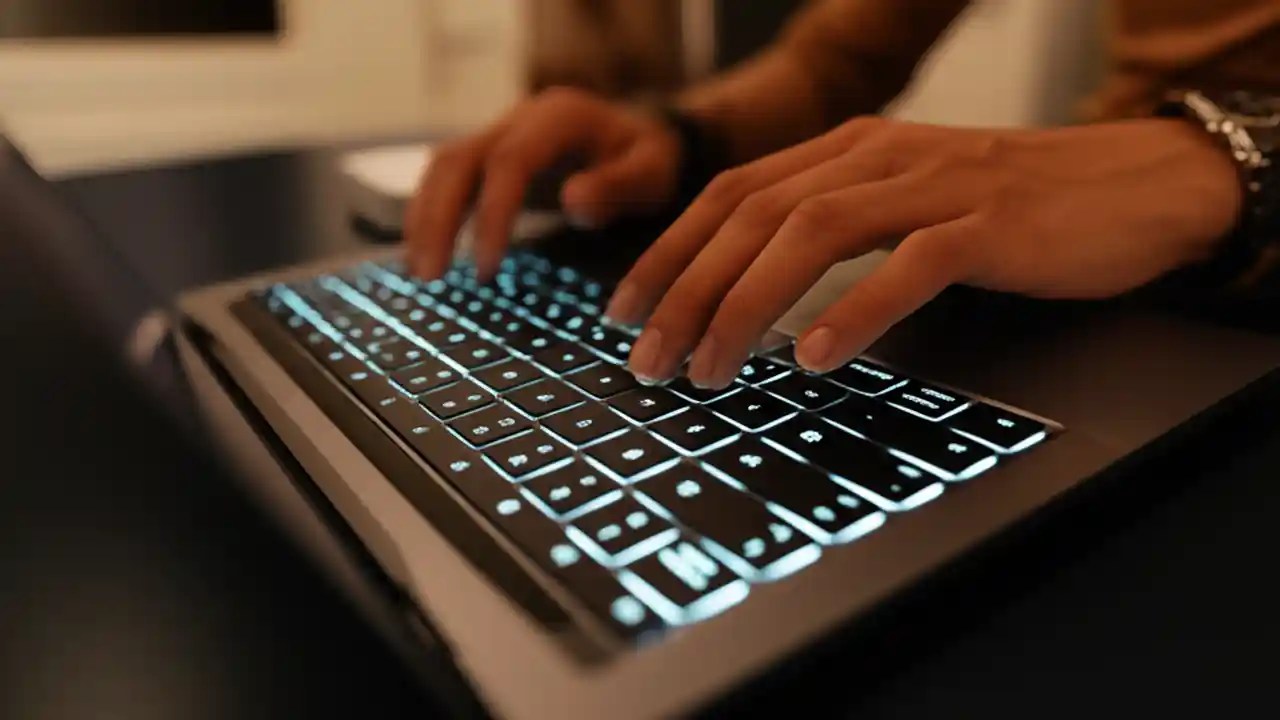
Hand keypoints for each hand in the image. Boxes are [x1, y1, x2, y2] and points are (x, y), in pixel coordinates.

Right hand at [403, 87, 681, 281]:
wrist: (641, 134)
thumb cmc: (648, 157)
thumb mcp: (652, 170)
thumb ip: (618, 185)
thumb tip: (572, 201)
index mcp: (558, 118)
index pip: (509, 161)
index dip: (492, 213)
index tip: (486, 268)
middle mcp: (518, 120)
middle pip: (457, 160)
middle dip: (437, 219)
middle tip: (429, 277)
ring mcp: (498, 134)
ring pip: (441, 167)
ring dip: (424, 218)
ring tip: (420, 274)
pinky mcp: (488, 156)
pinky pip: (446, 179)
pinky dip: (429, 215)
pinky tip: (424, 254)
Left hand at [604, 117, 1242, 387]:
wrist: (1132, 185)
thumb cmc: (1008, 209)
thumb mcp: (901, 203)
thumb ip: (829, 227)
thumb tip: (744, 294)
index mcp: (846, 149)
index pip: (729, 195)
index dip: (667, 252)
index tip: (623, 312)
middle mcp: (877, 155)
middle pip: (752, 216)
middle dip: (686, 292)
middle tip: (647, 361)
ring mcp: (934, 184)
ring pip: (813, 234)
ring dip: (747, 306)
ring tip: (710, 370)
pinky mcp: (989, 224)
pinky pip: (909, 264)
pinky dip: (856, 312)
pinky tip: (815, 358)